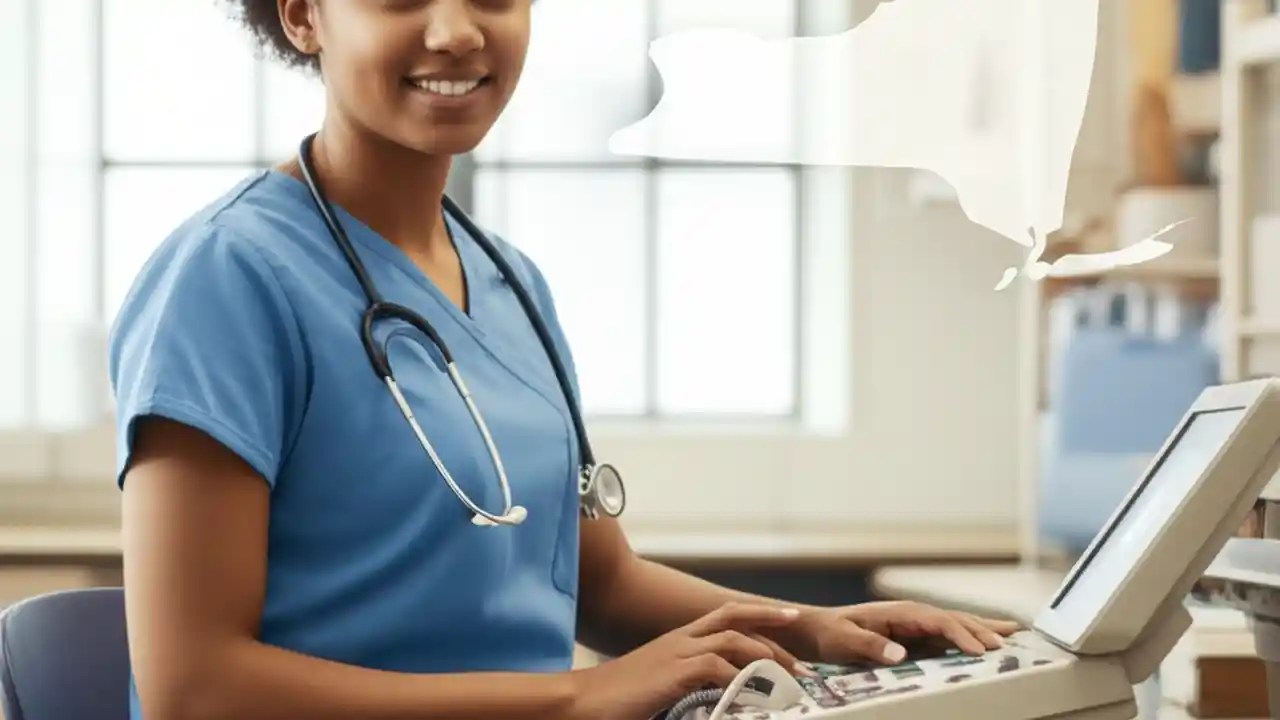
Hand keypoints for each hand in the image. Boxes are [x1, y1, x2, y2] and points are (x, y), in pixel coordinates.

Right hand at [567, 601, 807, 719]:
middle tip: (803, 660)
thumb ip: (686, 684)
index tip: (789, 620)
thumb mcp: (657, 686)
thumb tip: (715, 694)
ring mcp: (675, 654)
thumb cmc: (614, 700)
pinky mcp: (672, 673)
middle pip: (734, 620)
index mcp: (676, 640)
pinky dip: (741, 679)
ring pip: (732, 641)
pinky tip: (755, 694)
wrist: (579, 703)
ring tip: (789, 679)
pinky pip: (717, 668)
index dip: (759, 614)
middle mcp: (679, 639)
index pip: (725, 616)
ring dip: (766, 658)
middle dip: (773, 634)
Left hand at [787, 601, 1020, 665]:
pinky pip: (949, 635)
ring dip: (984, 629)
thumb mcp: (843, 640)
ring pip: (957, 624)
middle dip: (982, 631)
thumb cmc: (830, 633)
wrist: (818, 629)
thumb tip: (900, 654)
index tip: (979, 652)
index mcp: (900, 611)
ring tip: (1014, 634)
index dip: (960, 635)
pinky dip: (971, 635)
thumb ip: (870, 645)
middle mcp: (912, 614)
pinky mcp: (916, 636)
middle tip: (1008, 647)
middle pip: (955, 620)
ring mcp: (916, 624)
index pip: (938, 621)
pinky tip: (988, 638)